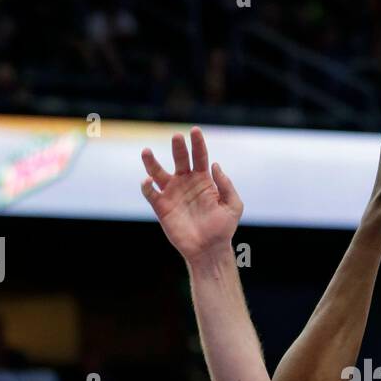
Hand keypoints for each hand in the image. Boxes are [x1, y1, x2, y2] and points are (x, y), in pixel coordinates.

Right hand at [141, 127, 242, 262]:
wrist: (209, 250)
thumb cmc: (223, 229)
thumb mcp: (233, 206)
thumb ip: (226, 185)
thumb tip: (215, 165)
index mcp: (204, 180)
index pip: (200, 156)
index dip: (197, 143)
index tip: (195, 130)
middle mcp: (186, 183)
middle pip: (180, 159)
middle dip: (178, 147)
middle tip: (177, 137)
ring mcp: (172, 194)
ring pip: (158, 173)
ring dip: (151, 162)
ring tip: (146, 151)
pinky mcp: (162, 207)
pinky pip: (150, 193)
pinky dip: (146, 186)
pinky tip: (147, 181)